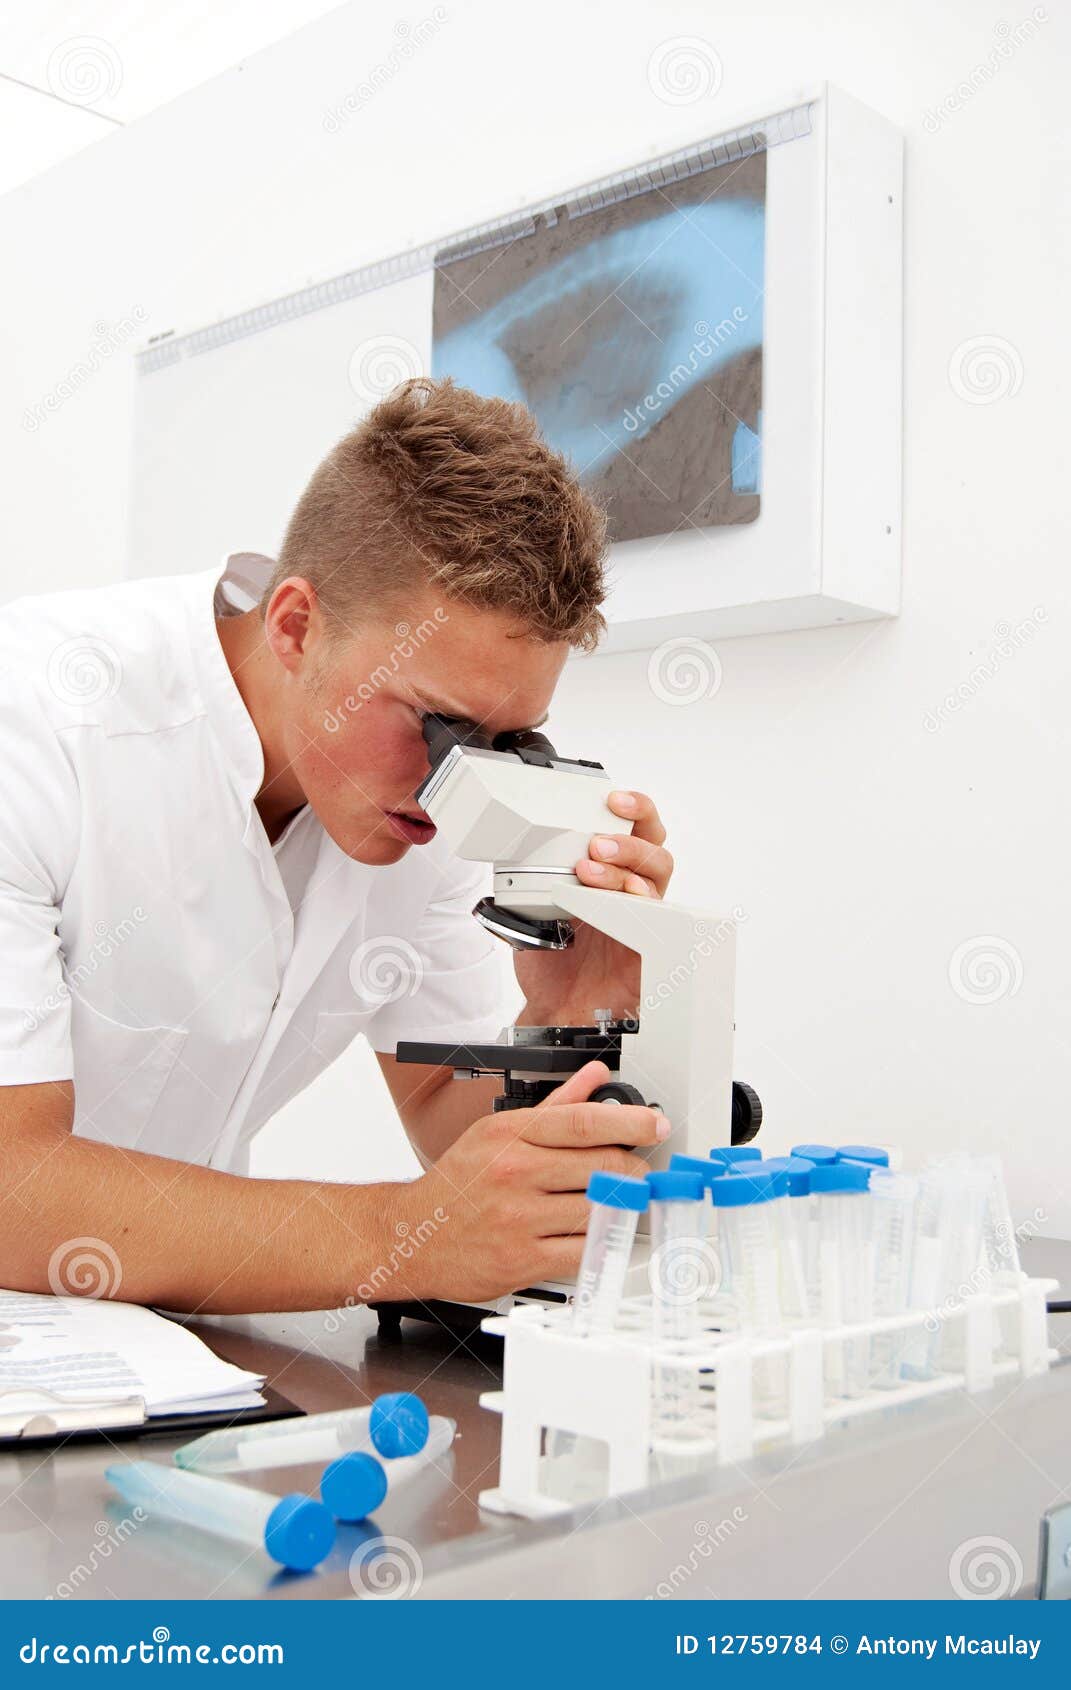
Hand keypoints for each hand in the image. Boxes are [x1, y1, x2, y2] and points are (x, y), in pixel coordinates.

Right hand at [392, 1061, 667, 1301]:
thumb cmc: (457, 1185)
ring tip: (620, 1201)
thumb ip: (553, 1106)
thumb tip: (595, 1077)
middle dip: (633, 1169)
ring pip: (599, 1208)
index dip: (630, 1122)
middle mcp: (515, 1172)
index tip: (656, 1125)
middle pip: (602, 1165)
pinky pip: (583, 1250)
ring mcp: (518, 1218)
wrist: (412, 1237)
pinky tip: (601, 1232)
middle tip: (639, 1171)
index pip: (584, 1122)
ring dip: (621, 1206)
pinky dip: (601, 1242)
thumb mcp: (496, 1132)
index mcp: (510, 1134)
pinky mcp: (522, 1259)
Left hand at [514, 789, 674, 1023]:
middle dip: (632, 832)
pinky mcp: (649, 948)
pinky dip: (639, 903)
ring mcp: (643, 919)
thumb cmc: (551, 965)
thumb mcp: (531, 910)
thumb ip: (529, 878)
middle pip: (655, 846)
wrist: (554, 1011)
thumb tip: (507, 845)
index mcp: (608, 877)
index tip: (611, 796)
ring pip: (657, 877)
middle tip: (597, 839)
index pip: (633, 832)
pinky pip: (658, 919)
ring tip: (590, 867)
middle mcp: (631, 893)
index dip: (632, 809)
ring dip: (626, 865)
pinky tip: (616, 899)